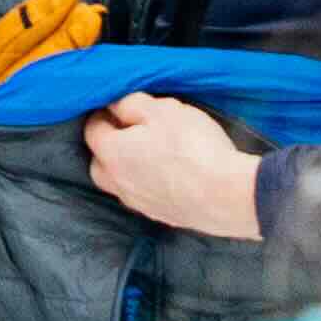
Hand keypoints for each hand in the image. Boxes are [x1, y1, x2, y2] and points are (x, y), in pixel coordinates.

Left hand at [81, 92, 265, 240]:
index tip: (118, 105)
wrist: (227, 196)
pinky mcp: (163, 216)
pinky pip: (145, 196)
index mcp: (112, 155)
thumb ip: (131, 104)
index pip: (92, 130)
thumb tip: (116, 104)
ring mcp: (141, 204)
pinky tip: (170, 174)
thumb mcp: (161, 110)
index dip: (104, 114)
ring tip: (152, 152)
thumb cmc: (192, 148)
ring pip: (122, 183)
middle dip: (110, 145)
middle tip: (131, 130)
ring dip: (129, 167)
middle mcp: (119, 184)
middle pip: (101, 162)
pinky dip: (150, 183)